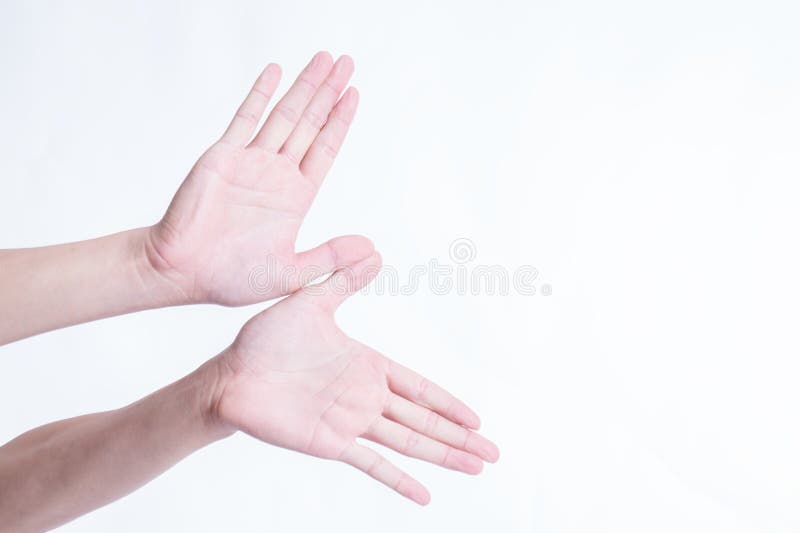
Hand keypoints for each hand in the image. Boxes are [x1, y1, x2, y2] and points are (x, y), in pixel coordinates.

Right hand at [146, 52, 372, 304]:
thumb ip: (330, 257)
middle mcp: (276, 174)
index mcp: (295, 198)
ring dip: (304, 86)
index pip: (325, 149)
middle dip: (329, 93)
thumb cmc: (232, 278)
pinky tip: (276, 71)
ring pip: (285, 115)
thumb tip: (371, 250)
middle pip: (310, 123)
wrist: (182, 272)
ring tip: (324, 60)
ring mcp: (251, 162)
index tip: (355, 96)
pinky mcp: (224, 156)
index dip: (340, 122)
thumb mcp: (292, 273)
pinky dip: (261, 94)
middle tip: (346, 63)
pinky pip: (246, 118)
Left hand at [211, 253, 499, 504]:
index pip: (418, 387)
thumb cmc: (265, 341)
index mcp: (366, 366)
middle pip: (424, 419)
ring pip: (409, 442)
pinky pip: (372, 464)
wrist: (230, 376)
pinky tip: (424, 495)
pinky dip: (399, 480)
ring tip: (475, 467)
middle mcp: (365, 397)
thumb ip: (343, 281)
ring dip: (442, 455)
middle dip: (459, 436)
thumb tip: (374, 251)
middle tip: (492, 451)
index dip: (448, 402)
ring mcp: (350, 422)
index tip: (476, 417)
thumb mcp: (310, 303)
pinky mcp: (331, 442)